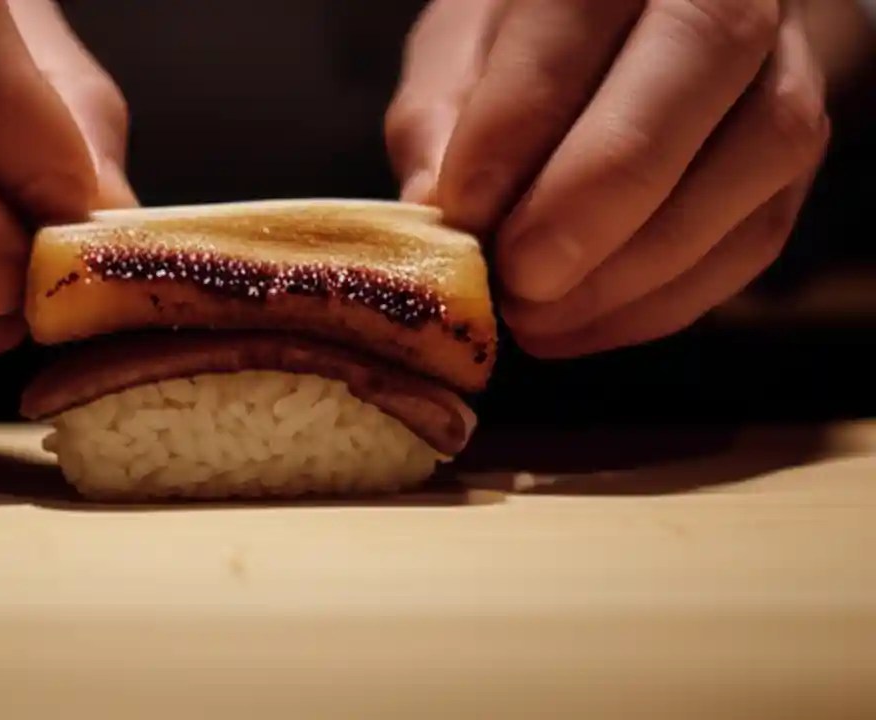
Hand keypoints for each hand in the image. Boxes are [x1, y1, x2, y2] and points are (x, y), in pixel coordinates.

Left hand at [387, 0, 829, 356]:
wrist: (636, 37)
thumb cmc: (530, 41)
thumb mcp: (459, 48)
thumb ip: (437, 112)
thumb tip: (431, 208)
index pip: (582, 12)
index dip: (521, 120)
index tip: (462, 210)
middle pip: (699, 59)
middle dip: (598, 192)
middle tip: (517, 277)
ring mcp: (785, 67)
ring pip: (758, 150)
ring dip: (639, 260)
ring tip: (539, 314)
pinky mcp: (797, 160)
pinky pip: (761, 230)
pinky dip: (667, 298)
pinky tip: (583, 323)